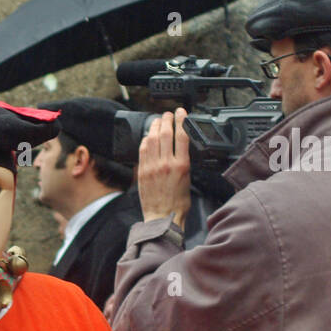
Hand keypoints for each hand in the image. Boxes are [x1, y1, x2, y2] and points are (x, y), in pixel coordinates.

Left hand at [137, 108, 191, 227]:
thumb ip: (182, 163)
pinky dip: (145, 140)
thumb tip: (179, 150)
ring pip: (152, 139)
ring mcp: (152, 167)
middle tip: (168, 114)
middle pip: (165, 133)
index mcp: (181, 165)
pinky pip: (142, 150)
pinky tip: (148, 136)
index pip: (181, 135)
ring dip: (155, 127)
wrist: (163, 218)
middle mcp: (166, 163)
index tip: (181, 112)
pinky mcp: (142, 172)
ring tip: (158, 120)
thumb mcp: (188, 180)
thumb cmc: (178, 204)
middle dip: (167, 120)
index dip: (181, 120)